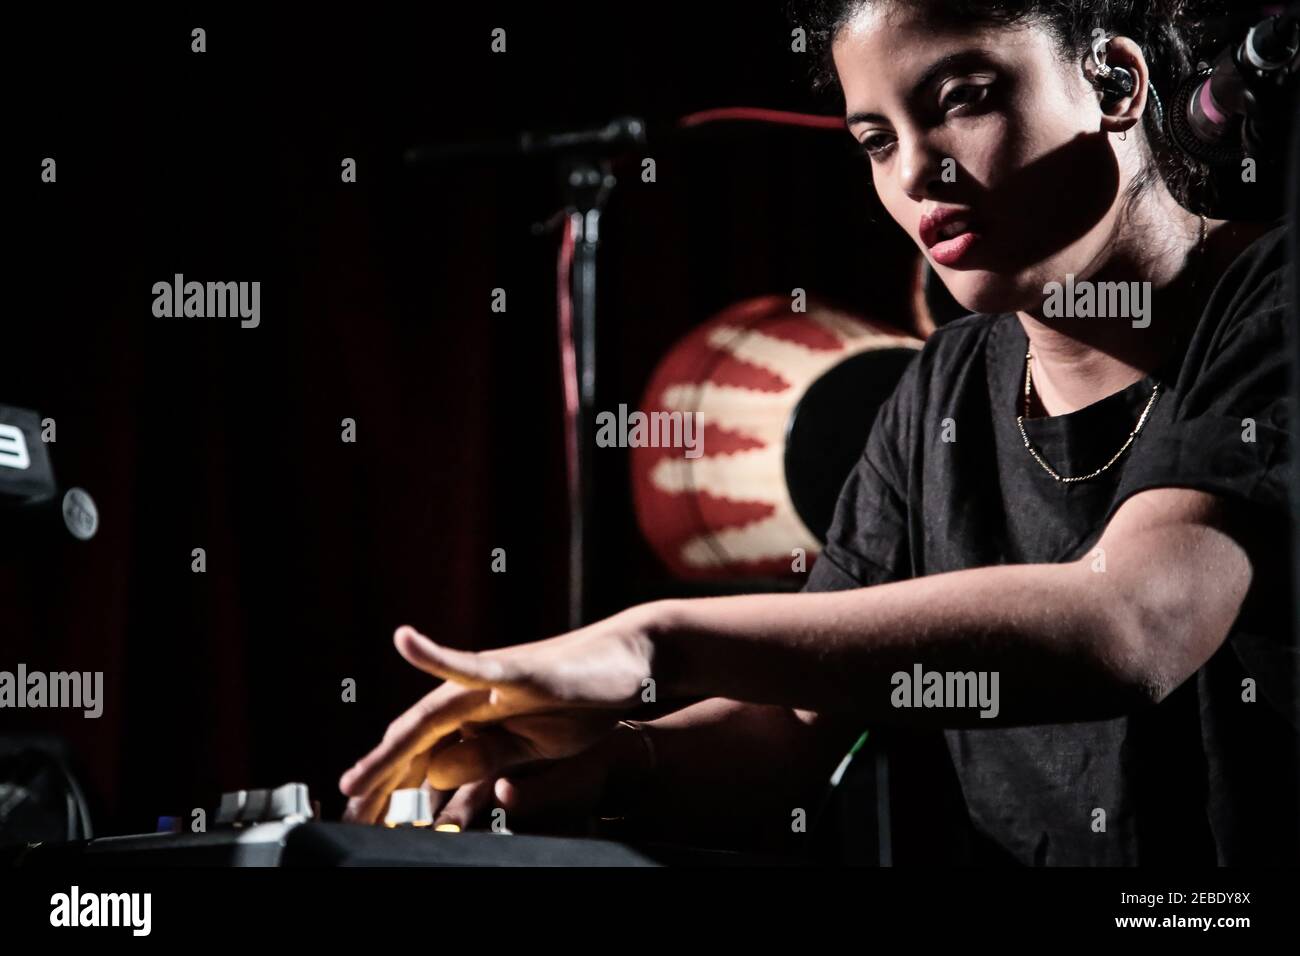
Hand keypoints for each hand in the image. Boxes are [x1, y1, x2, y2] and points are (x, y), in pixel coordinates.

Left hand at [338, 605, 662, 823]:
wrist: (628, 664)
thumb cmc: (582, 703)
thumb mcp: (532, 747)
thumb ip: (486, 758)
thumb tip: (436, 775)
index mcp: (475, 716)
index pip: (423, 756)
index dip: (390, 787)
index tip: (360, 819)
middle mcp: (472, 695)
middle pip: (415, 740)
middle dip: (380, 780)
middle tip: (348, 814)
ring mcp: (491, 680)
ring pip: (432, 715)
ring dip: (392, 747)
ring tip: (357, 779)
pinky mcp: (518, 668)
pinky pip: (474, 664)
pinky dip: (438, 654)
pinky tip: (407, 640)